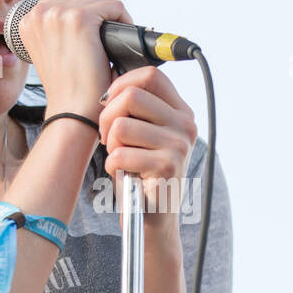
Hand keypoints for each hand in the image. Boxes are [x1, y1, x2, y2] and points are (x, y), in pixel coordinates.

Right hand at [18, 0, 134, 118]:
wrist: (73, 111)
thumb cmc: (68, 87)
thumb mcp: (52, 50)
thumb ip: (57, 26)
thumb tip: (83, 5)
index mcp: (28, 19)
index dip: (85, 9)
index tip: (96, 30)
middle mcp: (38, 12)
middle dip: (100, 11)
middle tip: (109, 36)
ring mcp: (58, 14)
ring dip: (112, 15)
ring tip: (114, 38)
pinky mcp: (80, 19)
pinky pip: (113, 5)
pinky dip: (123, 19)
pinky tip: (121, 39)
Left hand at [98, 65, 198, 230]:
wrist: (154, 217)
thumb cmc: (142, 173)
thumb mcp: (143, 134)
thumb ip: (136, 108)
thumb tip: (110, 83)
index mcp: (181, 111)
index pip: (150, 75)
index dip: (121, 83)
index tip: (108, 103)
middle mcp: (185, 124)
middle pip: (132, 96)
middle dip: (107, 116)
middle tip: (108, 137)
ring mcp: (179, 145)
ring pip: (122, 125)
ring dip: (110, 144)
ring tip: (119, 157)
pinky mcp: (167, 166)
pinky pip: (121, 153)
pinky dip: (113, 165)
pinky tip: (123, 174)